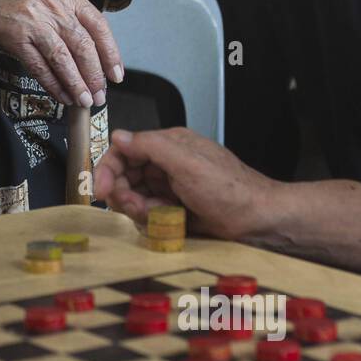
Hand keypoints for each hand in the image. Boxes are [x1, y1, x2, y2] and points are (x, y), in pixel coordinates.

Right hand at [0, 0, 123, 106]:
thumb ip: (70, 10)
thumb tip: (96, 48)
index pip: (97, 24)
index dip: (110, 52)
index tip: (116, 74)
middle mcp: (51, 2)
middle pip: (82, 44)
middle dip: (94, 75)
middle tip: (100, 95)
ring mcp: (33, 19)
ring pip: (63, 58)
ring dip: (76, 84)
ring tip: (84, 101)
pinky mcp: (15, 36)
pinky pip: (39, 66)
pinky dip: (53, 84)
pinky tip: (62, 96)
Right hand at [94, 127, 279, 241]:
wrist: (259, 221)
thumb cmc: (231, 191)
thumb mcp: (187, 164)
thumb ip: (151, 146)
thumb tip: (118, 136)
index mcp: (169, 145)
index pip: (124, 150)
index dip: (107, 169)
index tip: (100, 190)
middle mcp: (167, 163)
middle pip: (125, 176)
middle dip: (124, 195)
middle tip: (135, 209)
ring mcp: (171, 187)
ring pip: (135, 197)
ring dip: (138, 210)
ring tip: (157, 217)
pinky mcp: (175, 208)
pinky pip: (149, 213)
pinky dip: (151, 221)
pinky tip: (167, 224)